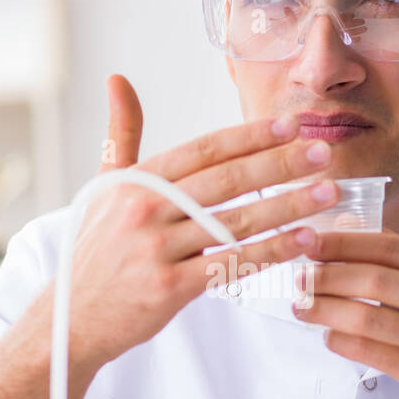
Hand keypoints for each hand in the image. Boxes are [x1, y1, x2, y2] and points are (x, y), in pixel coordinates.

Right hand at [69, 74, 342, 370]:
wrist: (70, 318)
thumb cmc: (95, 251)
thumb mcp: (104, 189)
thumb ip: (122, 135)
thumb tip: (118, 80)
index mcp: (136, 182)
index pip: (204, 150)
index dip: (250, 136)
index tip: (291, 125)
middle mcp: (146, 211)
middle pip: (227, 180)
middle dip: (281, 164)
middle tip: (323, 153)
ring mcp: (157, 250)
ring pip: (236, 222)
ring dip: (288, 206)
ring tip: (327, 194)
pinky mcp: (169, 288)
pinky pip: (231, 266)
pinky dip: (271, 252)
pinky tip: (303, 241)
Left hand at [291, 230, 398, 398]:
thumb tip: (355, 238)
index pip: (391, 246)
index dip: (345, 242)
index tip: (312, 241)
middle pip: (374, 279)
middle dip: (327, 275)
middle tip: (298, 274)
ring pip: (367, 317)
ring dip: (324, 310)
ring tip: (300, 305)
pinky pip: (374, 355)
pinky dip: (343, 343)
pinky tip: (328, 336)